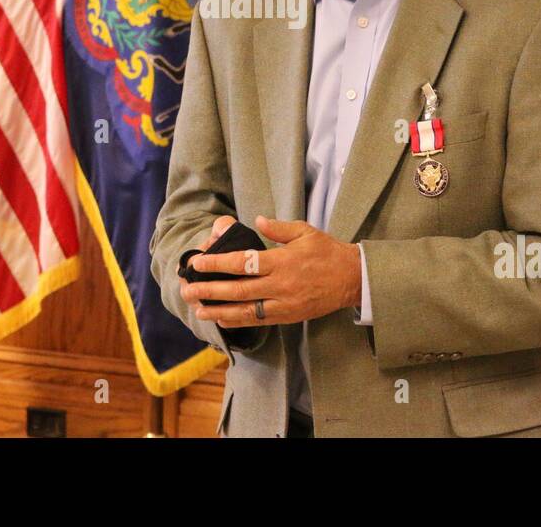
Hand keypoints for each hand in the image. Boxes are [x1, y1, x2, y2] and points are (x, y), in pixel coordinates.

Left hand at [179, 215, 361, 327]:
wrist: (353, 279)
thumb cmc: (328, 251)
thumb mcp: (305, 232)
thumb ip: (279, 228)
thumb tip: (257, 220)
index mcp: (282, 261)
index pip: (243, 263)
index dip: (218, 263)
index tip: (198, 262)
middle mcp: (280, 285)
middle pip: (238, 290)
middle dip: (210, 290)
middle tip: (187, 289)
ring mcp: (284, 304)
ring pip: (246, 310)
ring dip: (219, 310)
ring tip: (197, 308)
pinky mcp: (288, 316)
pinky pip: (259, 320)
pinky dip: (238, 321)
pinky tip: (222, 320)